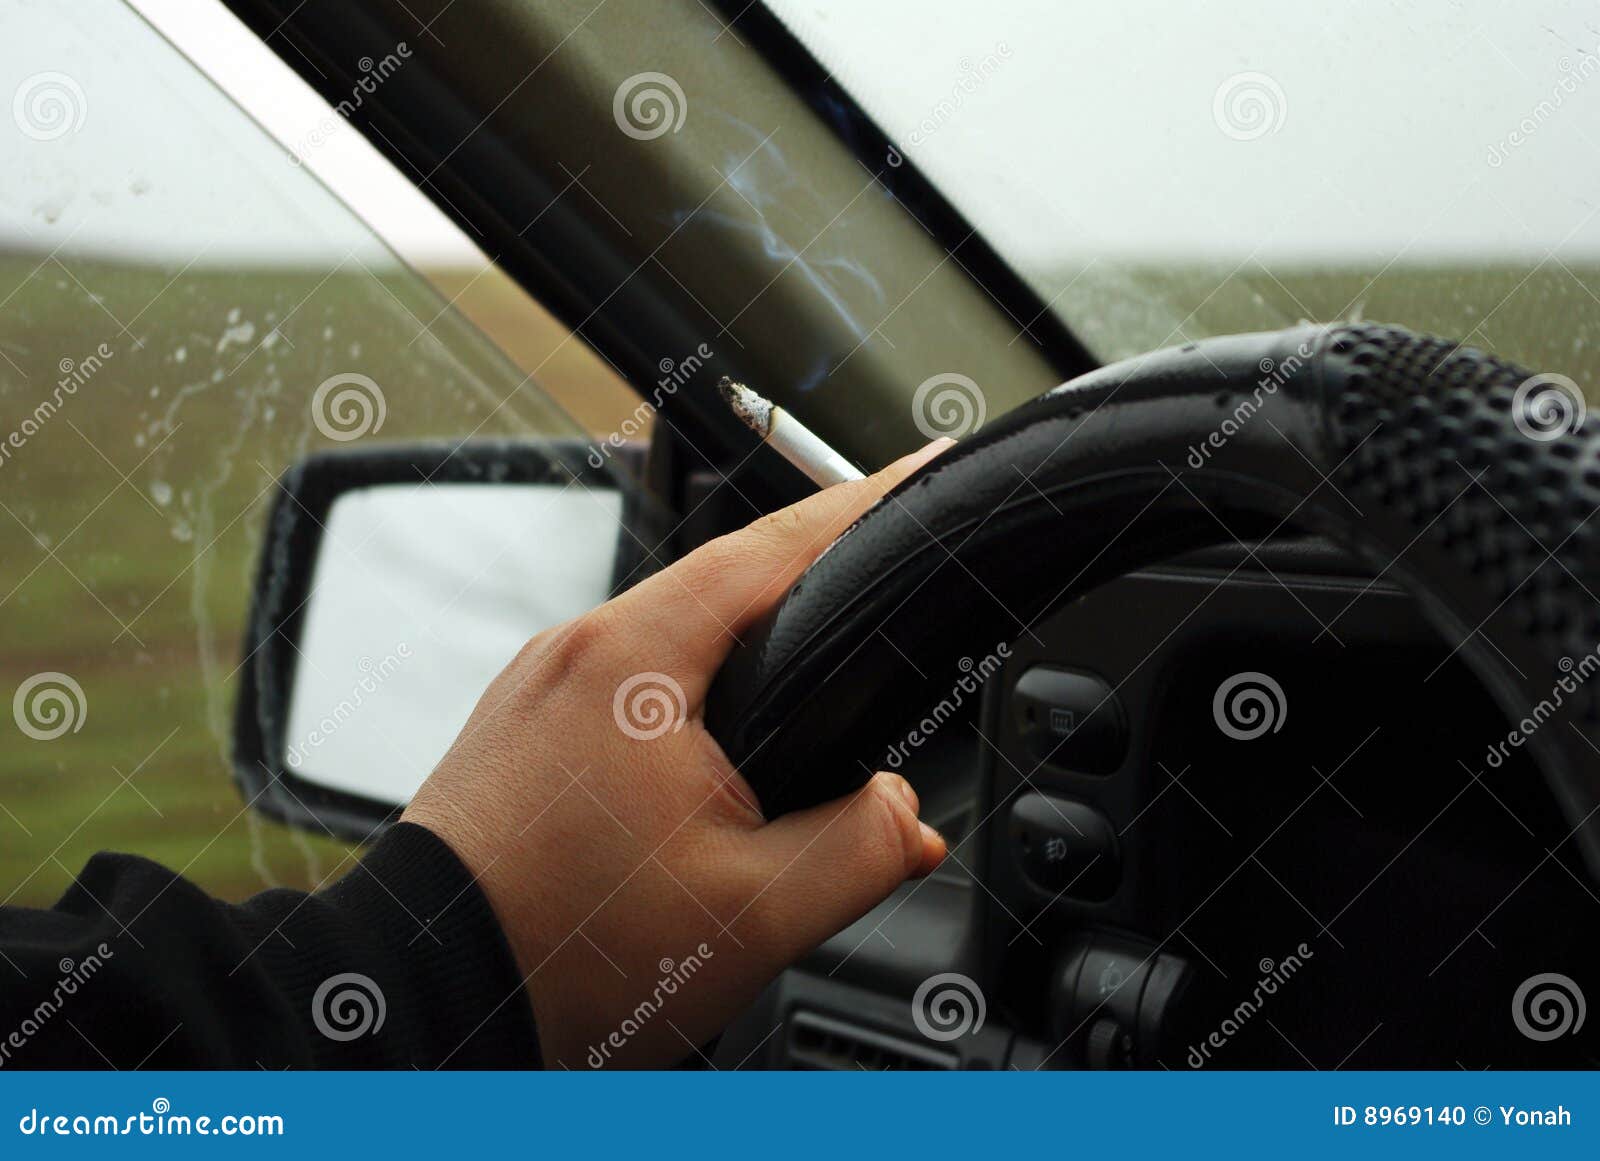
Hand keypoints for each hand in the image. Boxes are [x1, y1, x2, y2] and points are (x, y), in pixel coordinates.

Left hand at [402, 439, 951, 1067]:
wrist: (420, 1001)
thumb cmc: (557, 955)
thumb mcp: (747, 916)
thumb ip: (857, 850)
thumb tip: (904, 811)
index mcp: (632, 664)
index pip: (772, 549)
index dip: (860, 503)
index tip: (918, 471)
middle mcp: (574, 654)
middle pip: (720, 583)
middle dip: (809, 573)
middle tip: (885, 560)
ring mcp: (536, 690)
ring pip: (670, 635)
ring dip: (746, 639)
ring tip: (816, 653)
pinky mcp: (520, 732)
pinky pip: (625, 681)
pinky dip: (688, 687)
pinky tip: (722, 736)